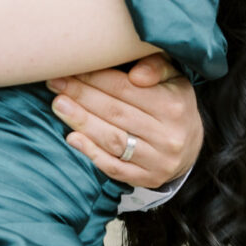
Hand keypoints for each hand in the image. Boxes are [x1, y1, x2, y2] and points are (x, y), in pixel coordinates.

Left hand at [46, 53, 202, 188]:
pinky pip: (114, 167)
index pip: (126, 89)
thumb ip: (156, 67)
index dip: (95, 78)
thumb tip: (136, 75)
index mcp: (173, 105)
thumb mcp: (173, 79)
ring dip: (81, 122)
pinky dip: (92, 153)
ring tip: (59, 106)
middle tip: (55, 84)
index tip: (71, 69)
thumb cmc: (172, 104)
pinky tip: (73, 138)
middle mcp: (167, 135)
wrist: (190, 147)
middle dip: (81, 96)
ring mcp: (157, 160)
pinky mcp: (146, 179)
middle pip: (115, 113)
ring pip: (112, 140)